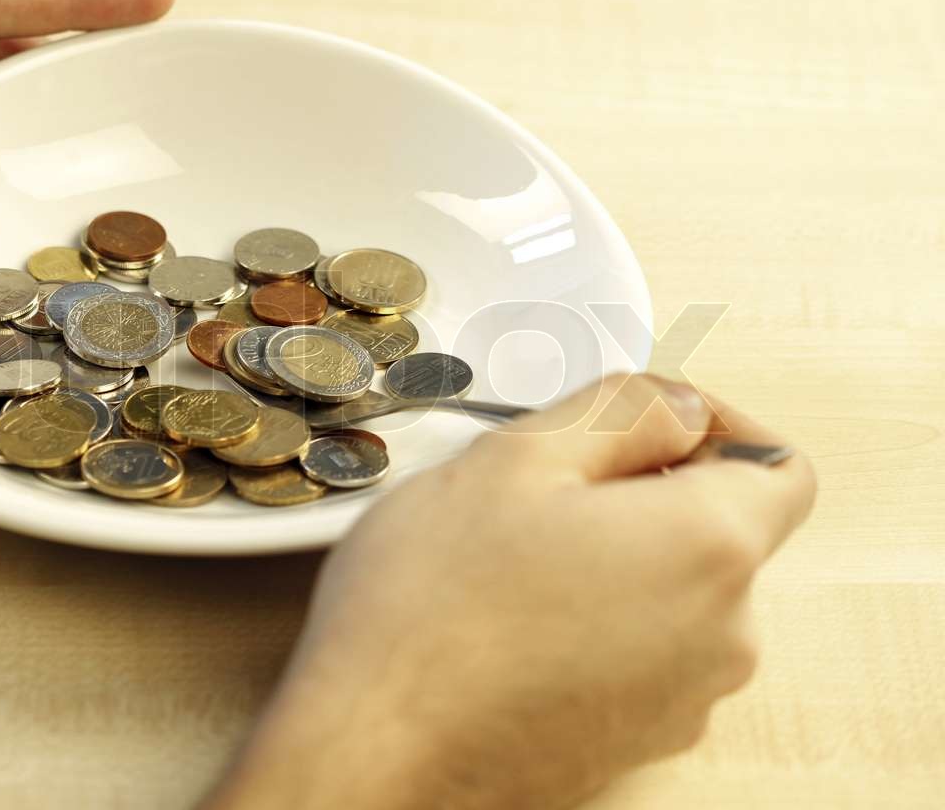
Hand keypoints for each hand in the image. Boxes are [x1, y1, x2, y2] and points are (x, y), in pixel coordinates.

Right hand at [202, 374, 815, 809]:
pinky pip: (636, 658)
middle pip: (717, 534)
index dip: (715, 427)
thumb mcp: (511, 459)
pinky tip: (504, 625)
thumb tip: (679, 406)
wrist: (373, 745)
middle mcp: (720, 636)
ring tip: (505, 564)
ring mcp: (681, 702)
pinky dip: (590, 627)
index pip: (778, 467)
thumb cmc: (430, 609)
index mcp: (707, 549)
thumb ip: (620, 411)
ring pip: (670, 597)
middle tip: (535, 490)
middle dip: (641, 497)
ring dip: (609, 564)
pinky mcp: (633, 744)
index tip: (644, 423)